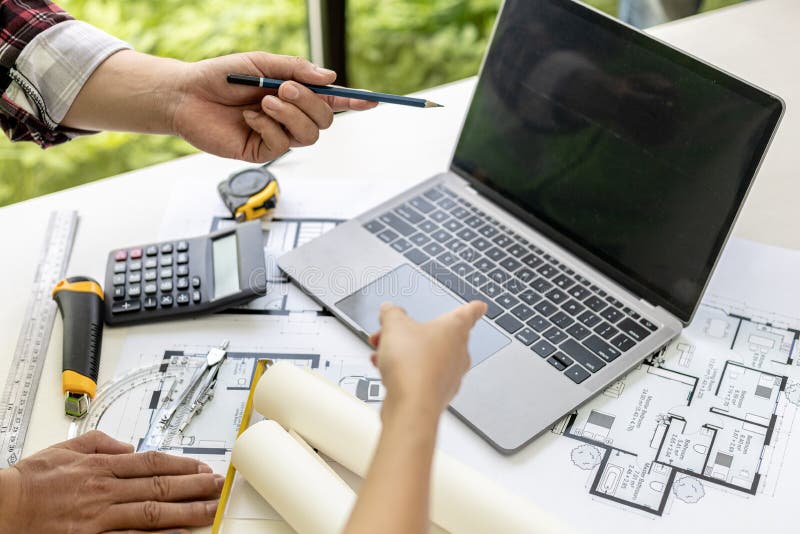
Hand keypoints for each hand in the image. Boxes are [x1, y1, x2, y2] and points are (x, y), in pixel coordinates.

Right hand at [0, 430, 222, 533]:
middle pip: (160, 486)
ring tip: (210, 511)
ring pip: (152, 513)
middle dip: (194, 486)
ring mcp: (99, 518)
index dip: (183, 464)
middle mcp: (105, 490)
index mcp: (101, 465)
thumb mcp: (67, 448)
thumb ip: (102, 443)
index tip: (204, 467)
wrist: (2, 508)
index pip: (152, 462)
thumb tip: (129, 447)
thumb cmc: (31, 481)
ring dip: (186, 512)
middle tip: (219, 487)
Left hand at [170, 52, 377, 161]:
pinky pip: (281, 143)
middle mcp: (290, 117)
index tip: (372, 101)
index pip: (331, 100)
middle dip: (308, 103)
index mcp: (294, 95)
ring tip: (263, 101)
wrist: (187, 95)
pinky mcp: (262, 151)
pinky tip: (248, 118)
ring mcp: (278, 136)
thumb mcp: (261, 63)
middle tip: (283, 89)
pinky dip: (266, 125)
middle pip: (325, 120)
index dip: (353, 101)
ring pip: (308, 135)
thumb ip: (295, 69)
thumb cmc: (220, 77)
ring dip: (289, 114)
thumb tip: (328, 77)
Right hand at [368, 301, 486, 422]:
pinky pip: (421, 375)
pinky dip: (405, 371)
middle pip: (437, 335)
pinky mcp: (438, 393)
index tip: (480, 306)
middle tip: (394, 332)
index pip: (470, 312)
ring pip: (426, 356)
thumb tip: (390, 310)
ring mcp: (450, 375)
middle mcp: (458, 352)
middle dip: (412, 333)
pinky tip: (387, 370)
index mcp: (455, 328)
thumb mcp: (394, 326)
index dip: (474, 307)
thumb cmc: (413, 365)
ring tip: (383, 352)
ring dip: (404, 352)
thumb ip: (391, 313)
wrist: (411, 404)